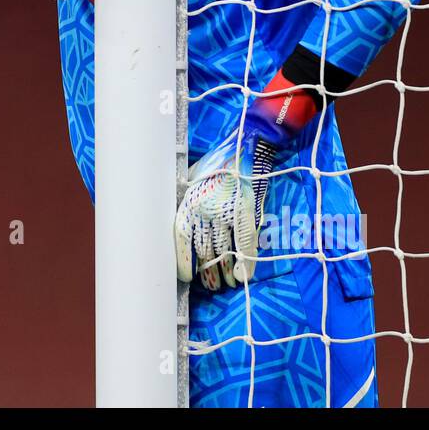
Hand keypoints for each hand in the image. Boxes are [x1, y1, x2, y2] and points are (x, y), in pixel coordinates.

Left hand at [175, 72, 316, 288]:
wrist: (246, 143)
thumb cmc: (218, 162)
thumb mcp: (193, 180)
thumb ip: (189, 203)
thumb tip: (186, 230)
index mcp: (189, 200)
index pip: (180, 237)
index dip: (183, 260)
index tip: (186, 277)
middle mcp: (205, 207)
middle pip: (204, 249)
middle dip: (207, 271)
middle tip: (211, 286)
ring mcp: (227, 210)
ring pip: (224, 250)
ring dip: (225, 271)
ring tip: (226, 283)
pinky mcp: (247, 210)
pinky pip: (247, 243)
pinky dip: (247, 262)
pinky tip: (245, 277)